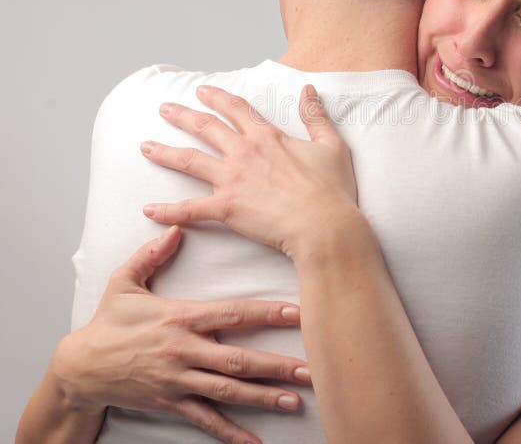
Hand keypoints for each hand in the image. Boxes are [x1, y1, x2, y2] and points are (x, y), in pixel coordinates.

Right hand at [52, 225, 311, 443]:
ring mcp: (179, 381)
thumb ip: (152, 255)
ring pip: (228, 391)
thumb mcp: (124, 282)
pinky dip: (231, 432)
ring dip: (263, 397)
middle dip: (276, 364)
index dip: (265, 314)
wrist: (80, 368)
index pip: (231, 314)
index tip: (295, 313)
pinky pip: (206, 420)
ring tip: (294, 400)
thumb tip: (175, 228)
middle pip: (237, 359)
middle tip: (309, 368)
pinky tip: (255, 441)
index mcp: (180, 319)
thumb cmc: (107, 323)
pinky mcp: (171, 403)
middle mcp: (184, 351)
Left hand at [139, 84, 360, 260]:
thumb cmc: (330, 189)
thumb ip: (316, 116)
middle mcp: (244, 152)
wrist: (323, 225)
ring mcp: (232, 179)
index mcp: (267, 137)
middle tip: (164, 109)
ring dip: (165, 152)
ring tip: (145, 147)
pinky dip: (168, 210)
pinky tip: (149, 209)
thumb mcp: (331, 145)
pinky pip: (190, 209)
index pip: (236, 109)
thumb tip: (309, 90)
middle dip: (182, 115)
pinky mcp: (226, 208)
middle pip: (205, 127)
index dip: (217, 98)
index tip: (202, 91)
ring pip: (189, 161)